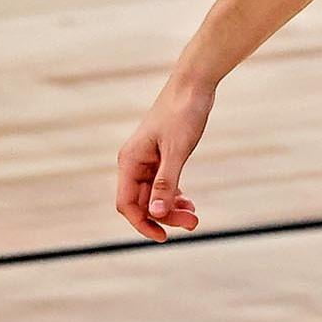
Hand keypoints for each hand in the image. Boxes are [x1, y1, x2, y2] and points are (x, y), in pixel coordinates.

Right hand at [114, 75, 210, 241]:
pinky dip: (174, 195)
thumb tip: (155, 214)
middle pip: (142, 201)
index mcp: (130, 160)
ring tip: (194, 216)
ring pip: (153, 194)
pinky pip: (162, 183)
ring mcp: (147, 158)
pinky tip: (188, 201)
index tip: (164, 237)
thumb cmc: (183, 113)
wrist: (194, 84)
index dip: (142, 224)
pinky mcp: (161, 154)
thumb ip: (165, 183)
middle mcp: (134, 161)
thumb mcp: (177, 151)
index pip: (127, 203)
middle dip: (165, 216)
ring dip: (171, 208)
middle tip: (194, 223)